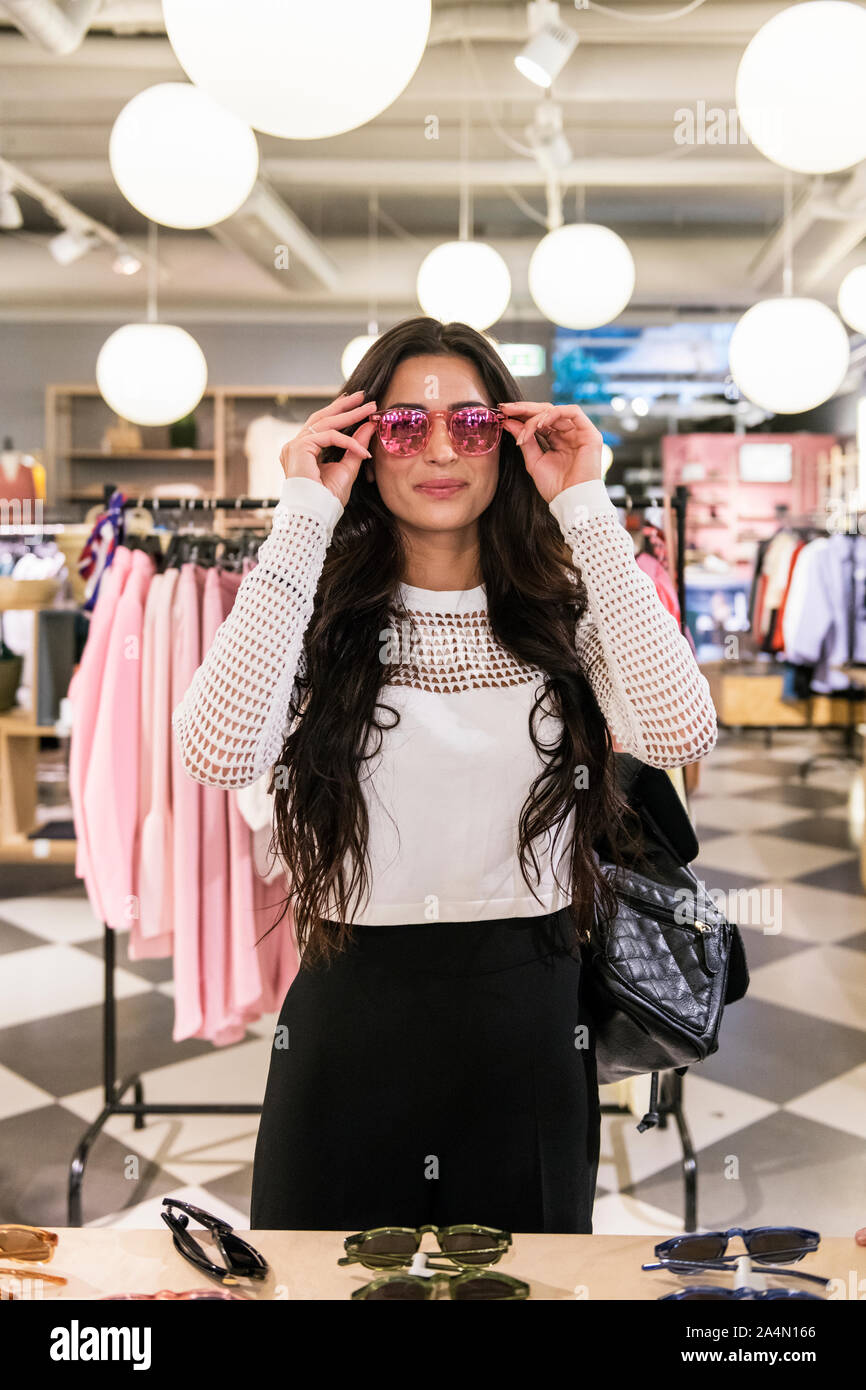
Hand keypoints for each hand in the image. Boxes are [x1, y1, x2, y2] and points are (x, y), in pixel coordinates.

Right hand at [281, 389, 377, 506]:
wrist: (316, 513)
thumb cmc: (327, 498)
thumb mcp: (347, 468)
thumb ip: (356, 447)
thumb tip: (369, 426)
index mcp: (303, 451)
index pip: (321, 426)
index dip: (339, 413)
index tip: (358, 405)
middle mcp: (295, 446)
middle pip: (321, 417)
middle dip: (344, 406)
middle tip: (363, 396)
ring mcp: (294, 445)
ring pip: (326, 423)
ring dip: (350, 415)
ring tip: (369, 408)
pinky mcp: (299, 447)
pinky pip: (329, 437)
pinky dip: (348, 442)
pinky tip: (364, 452)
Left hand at [498, 399, 603, 503]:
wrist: (571, 501)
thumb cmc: (556, 487)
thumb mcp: (534, 461)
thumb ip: (524, 440)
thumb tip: (508, 422)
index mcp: (556, 440)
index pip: (538, 420)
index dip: (521, 414)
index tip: (503, 413)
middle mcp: (568, 434)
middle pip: (545, 412)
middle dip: (524, 409)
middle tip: (506, 409)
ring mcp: (579, 432)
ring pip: (555, 411)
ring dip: (536, 416)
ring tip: (524, 429)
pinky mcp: (589, 433)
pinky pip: (572, 412)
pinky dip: (554, 414)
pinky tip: (540, 424)